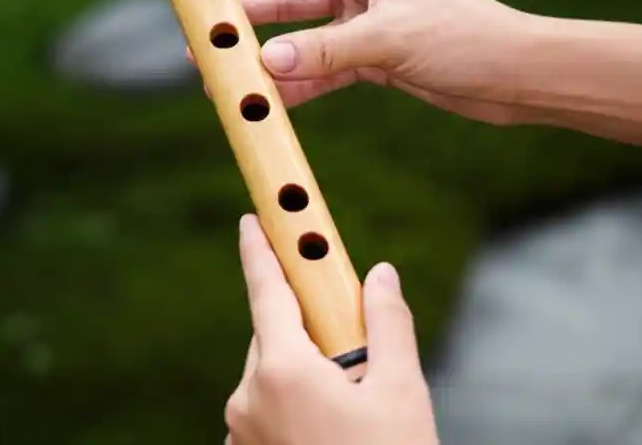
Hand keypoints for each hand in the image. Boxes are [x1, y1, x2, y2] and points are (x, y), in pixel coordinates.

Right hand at [209, 0, 533, 124]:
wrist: (517, 77)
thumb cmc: (467, 36)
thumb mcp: (388, 39)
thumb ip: (323, 51)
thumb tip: (264, 63)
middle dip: (245, 14)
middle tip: (200, 32)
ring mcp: (364, 19)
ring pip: (300, 37)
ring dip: (266, 58)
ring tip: (221, 78)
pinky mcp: (372, 56)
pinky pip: (321, 67)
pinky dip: (297, 84)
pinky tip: (267, 103)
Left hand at [225, 215, 438, 444]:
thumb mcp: (402, 393)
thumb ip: (388, 325)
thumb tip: (381, 275)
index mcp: (283, 371)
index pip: (267, 290)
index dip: (260, 249)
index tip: (251, 219)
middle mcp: (248, 399)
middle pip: (272, 338)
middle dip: (306, 331)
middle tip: (348, 351)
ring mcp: (239, 432)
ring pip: (268, 379)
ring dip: (298, 376)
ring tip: (347, 411)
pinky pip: (263, 414)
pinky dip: (288, 409)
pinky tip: (324, 431)